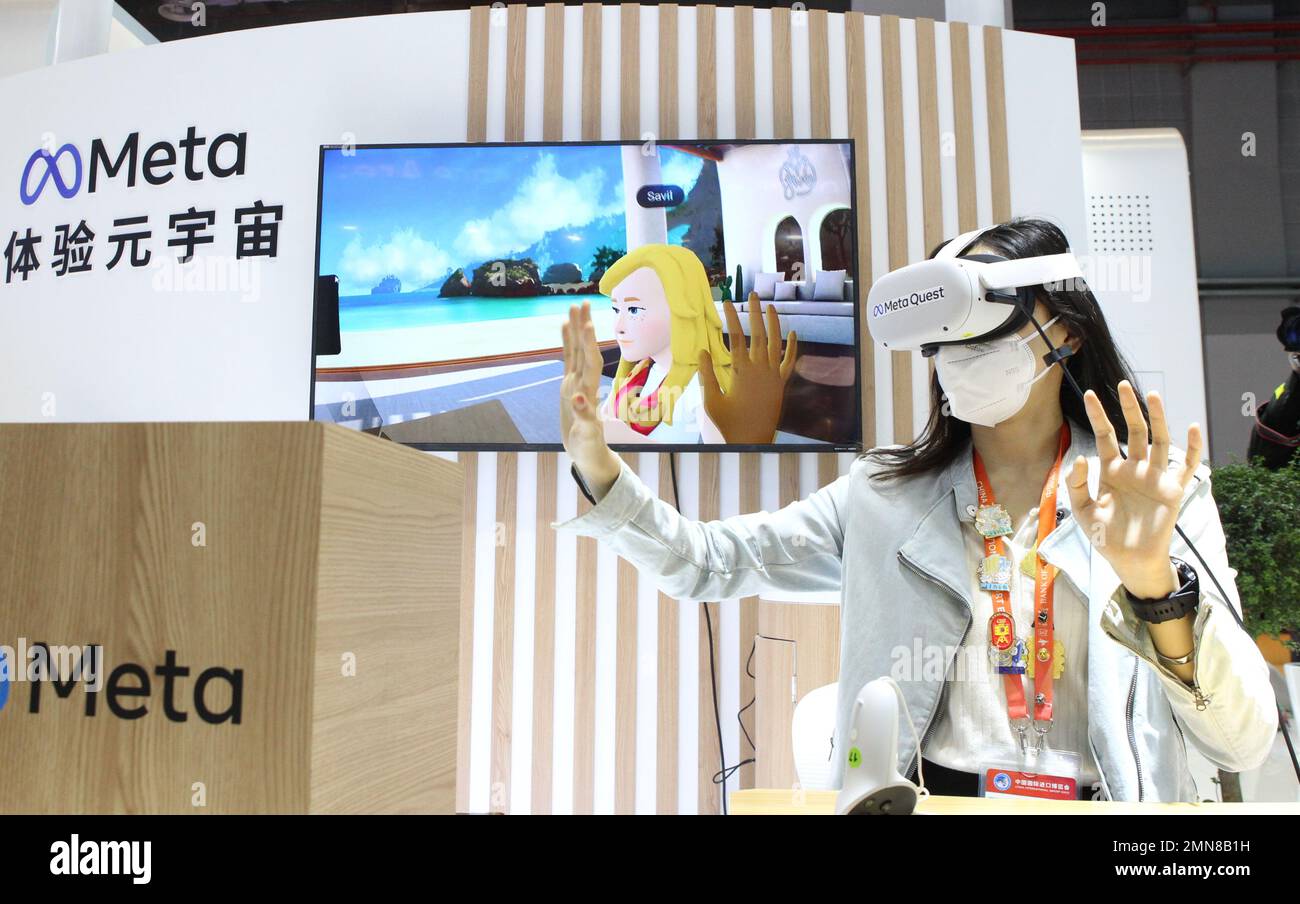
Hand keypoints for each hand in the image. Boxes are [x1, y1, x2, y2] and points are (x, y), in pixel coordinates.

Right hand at [561, 301, 620, 496]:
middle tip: (580, 303)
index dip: (588, 344)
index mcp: (588, 391)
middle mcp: (584, 382)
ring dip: (575, 329)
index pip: (590, 362)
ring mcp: (576, 382)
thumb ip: (584, 416)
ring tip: (572, 307)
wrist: (588, 454)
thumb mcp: (586, 435)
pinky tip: (564, 326)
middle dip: (582, 327)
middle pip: (584, 350)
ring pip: (576, 350)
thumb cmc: (589, 448)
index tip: (587, 324)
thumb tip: (578, 397)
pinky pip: (567, 359)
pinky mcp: (568, 386)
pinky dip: (566, 343)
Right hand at [700, 293, 797, 444]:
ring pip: (775, 342)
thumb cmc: (729, 422)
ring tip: (770, 306)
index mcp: (742, 371)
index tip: (726, 302)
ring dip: (773, 323)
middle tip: (752, 294)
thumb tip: (702, 351)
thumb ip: (708, 374)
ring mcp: (773, 375)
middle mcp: (760, 368)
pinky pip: (789, 361)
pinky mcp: (781, 383)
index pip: (737, 337)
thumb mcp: (712, 400)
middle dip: (754, 312)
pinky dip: (792, 346)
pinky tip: (793, 333)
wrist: (753, 438)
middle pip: (758, 334)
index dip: (731, 317)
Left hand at [1065, 381, 1202, 598]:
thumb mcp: (1083, 510)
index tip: (1089, 394)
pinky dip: (1192, 448)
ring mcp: (1155, 477)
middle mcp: (1134, 469)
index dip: (1098, 416)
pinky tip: (1191, 427)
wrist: (1129, 559)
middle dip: (1128, 408)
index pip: (1105, 436)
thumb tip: (1081, 457)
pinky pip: (1187, 466)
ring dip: (1157, 418)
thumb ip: (1076, 484)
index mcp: (1111, 471)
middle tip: (1123, 385)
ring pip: (1159, 441)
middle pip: (1133, 431)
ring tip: (1153, 395)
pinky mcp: (1173, 490)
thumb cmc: (1105, 536)